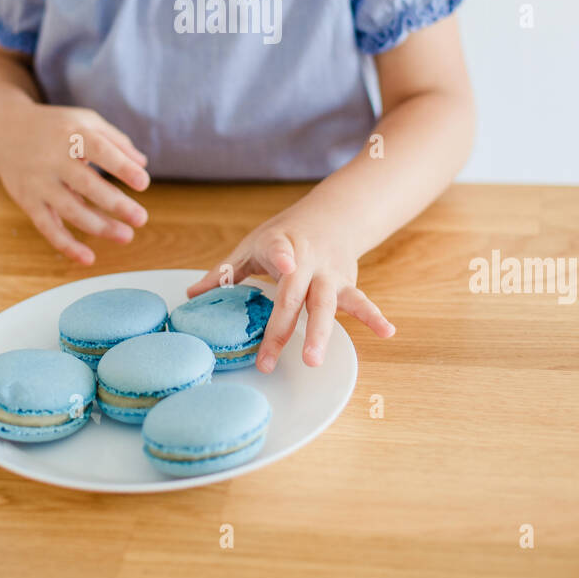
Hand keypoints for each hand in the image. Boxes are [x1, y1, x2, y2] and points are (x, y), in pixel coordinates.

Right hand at [0, 99, 149, 263]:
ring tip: (126, 236)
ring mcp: (39, 182)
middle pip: (86, 184)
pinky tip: (88, 258)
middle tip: (141, 218)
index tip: (143, 183)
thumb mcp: (84, 121)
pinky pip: (47, 226)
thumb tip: (142, 164)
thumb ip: (115, 140)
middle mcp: (53, 159)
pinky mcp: (28, 201)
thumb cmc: (54, 126)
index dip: (122, 168)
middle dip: (115, 204)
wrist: (3, 129)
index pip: (100, 151)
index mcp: (72, 134)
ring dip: (99, 226)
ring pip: (69, 209)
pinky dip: (66, 245)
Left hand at [185, 201, 394, 371]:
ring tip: (315, 361)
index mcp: (279, 246)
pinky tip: (388, 333)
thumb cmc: (284, 235)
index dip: (281, 255)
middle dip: (283, 328)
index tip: (283, 262)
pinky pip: (360, 301)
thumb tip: (190, 296)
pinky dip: (374, 317)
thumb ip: (225, 272)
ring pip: (326, 305)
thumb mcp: (253, 246)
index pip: (279, 250)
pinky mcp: (345, 282)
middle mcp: (306, 261)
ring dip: (321, 334)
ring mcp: (328, 273)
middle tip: (269, 360)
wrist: (331, 216)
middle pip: (295, 296)